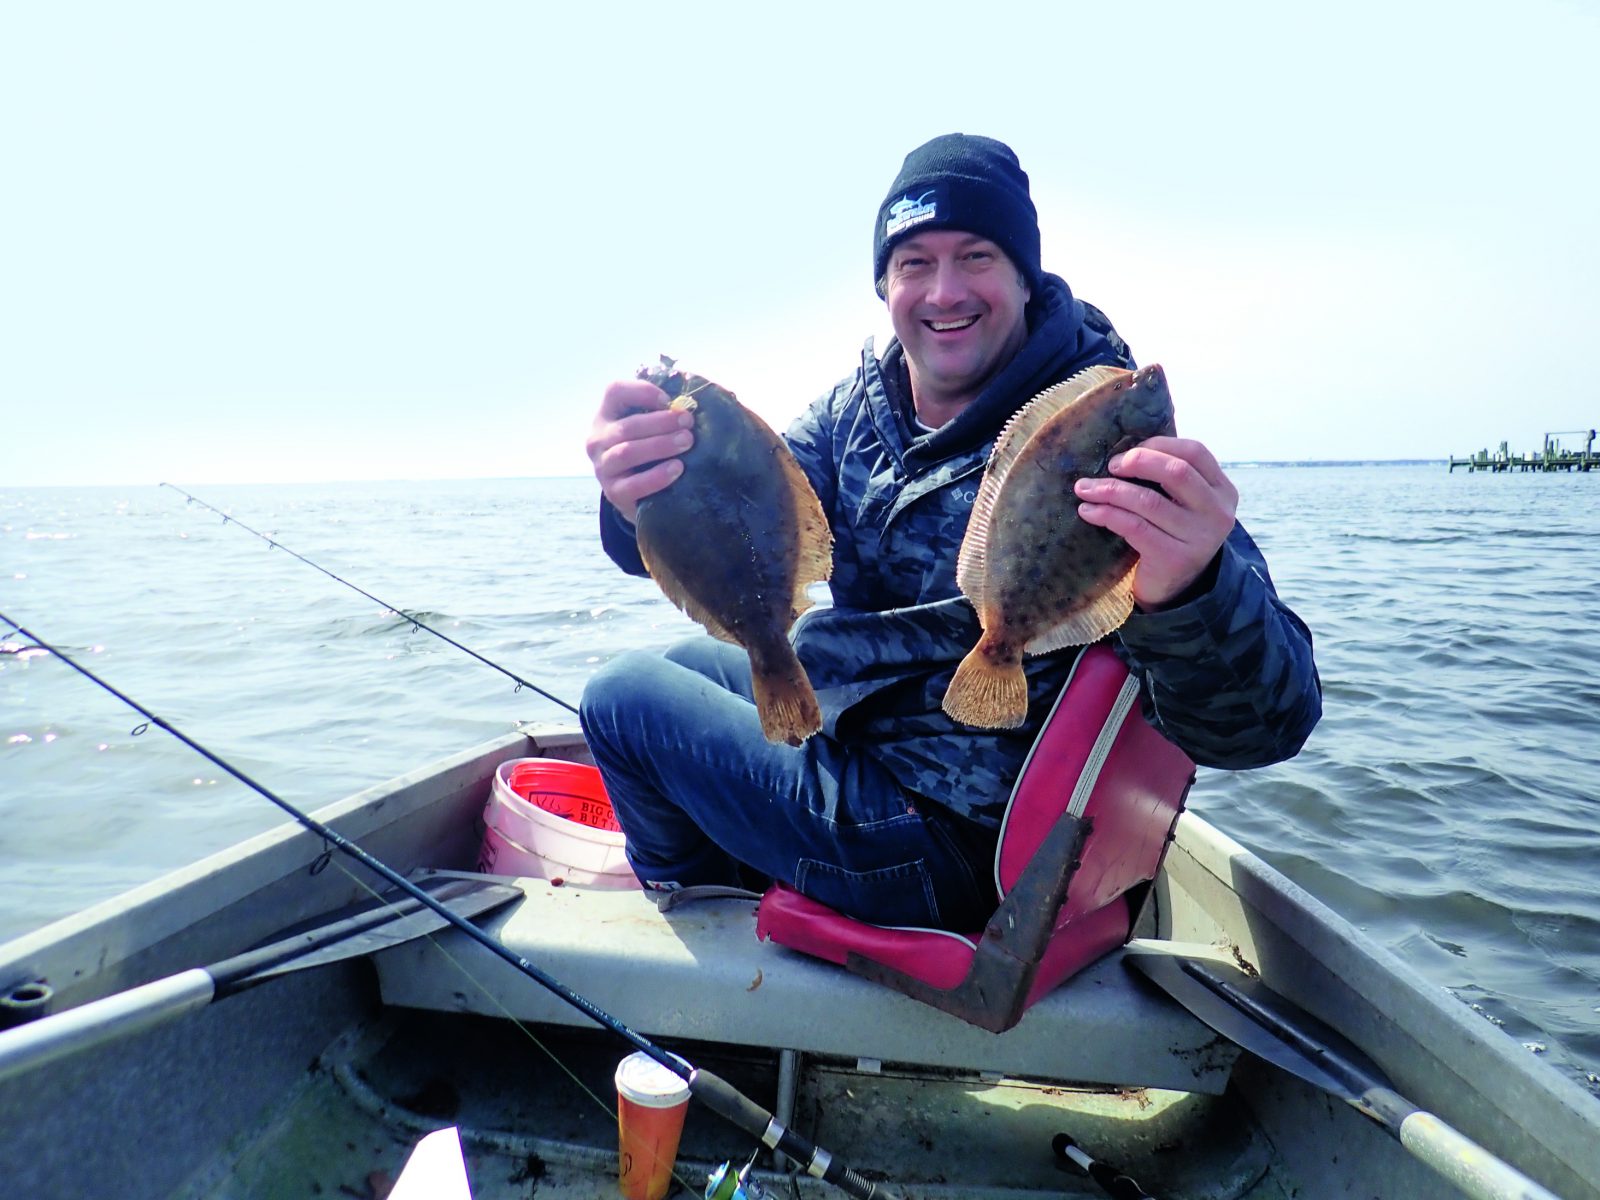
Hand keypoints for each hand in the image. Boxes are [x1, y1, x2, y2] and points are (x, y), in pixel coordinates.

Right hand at [585, 379, 695, 521]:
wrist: (637, 494)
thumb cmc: (648, 452)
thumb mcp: (648, 429)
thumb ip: (661, 413)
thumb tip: (689, 403)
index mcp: (607, 415)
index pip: (615, 392)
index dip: (642, 392)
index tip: (669, 400)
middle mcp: (598, 439)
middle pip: (627, 426)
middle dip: (661, 422)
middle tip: (688, 422)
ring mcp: (603, 468)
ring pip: (627, 452)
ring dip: (660, 445)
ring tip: (686, 442)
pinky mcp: (613, 493)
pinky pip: (634, 485)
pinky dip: (657, 476)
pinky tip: (677, 469)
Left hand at [1073, 437, 1238, 609]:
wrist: (1177, 588)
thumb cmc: (1172, 534)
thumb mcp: (1182, 504)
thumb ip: (1168, 478)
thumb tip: (1123, 448)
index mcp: (1222, 490)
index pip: (1194, 452)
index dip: (1158, 445)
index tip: (1127, 452)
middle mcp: (1217, 513)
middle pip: (1176, 472)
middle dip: (1137, 461)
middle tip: (1109, 466)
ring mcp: (1199, 538)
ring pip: (1149, 501)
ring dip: (1110, 490)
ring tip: (1085, 488)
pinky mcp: (1174, 559)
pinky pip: (1134, 527)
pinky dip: (1107, 514)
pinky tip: (1088, 511)